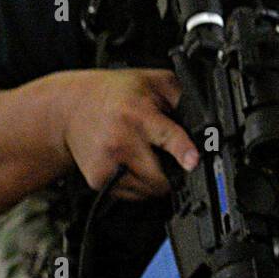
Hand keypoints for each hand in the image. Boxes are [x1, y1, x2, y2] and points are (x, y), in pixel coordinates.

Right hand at [57, 69, 196, 199]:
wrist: (71, 109)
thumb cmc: (116, 93)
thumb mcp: (154, 82)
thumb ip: (183, 98)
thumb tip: (207, 122)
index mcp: (137, 114)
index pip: (165, 135)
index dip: (183, 150)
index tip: (193, 161)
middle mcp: (120, 141)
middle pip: (161, 175)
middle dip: (176, 171)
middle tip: (176, 157)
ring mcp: (107, 165)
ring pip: (150, 190)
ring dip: (159, 179)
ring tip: (150, 154)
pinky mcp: (98, 181)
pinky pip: (134, 195)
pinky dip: (142, 185)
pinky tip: (134, 163)